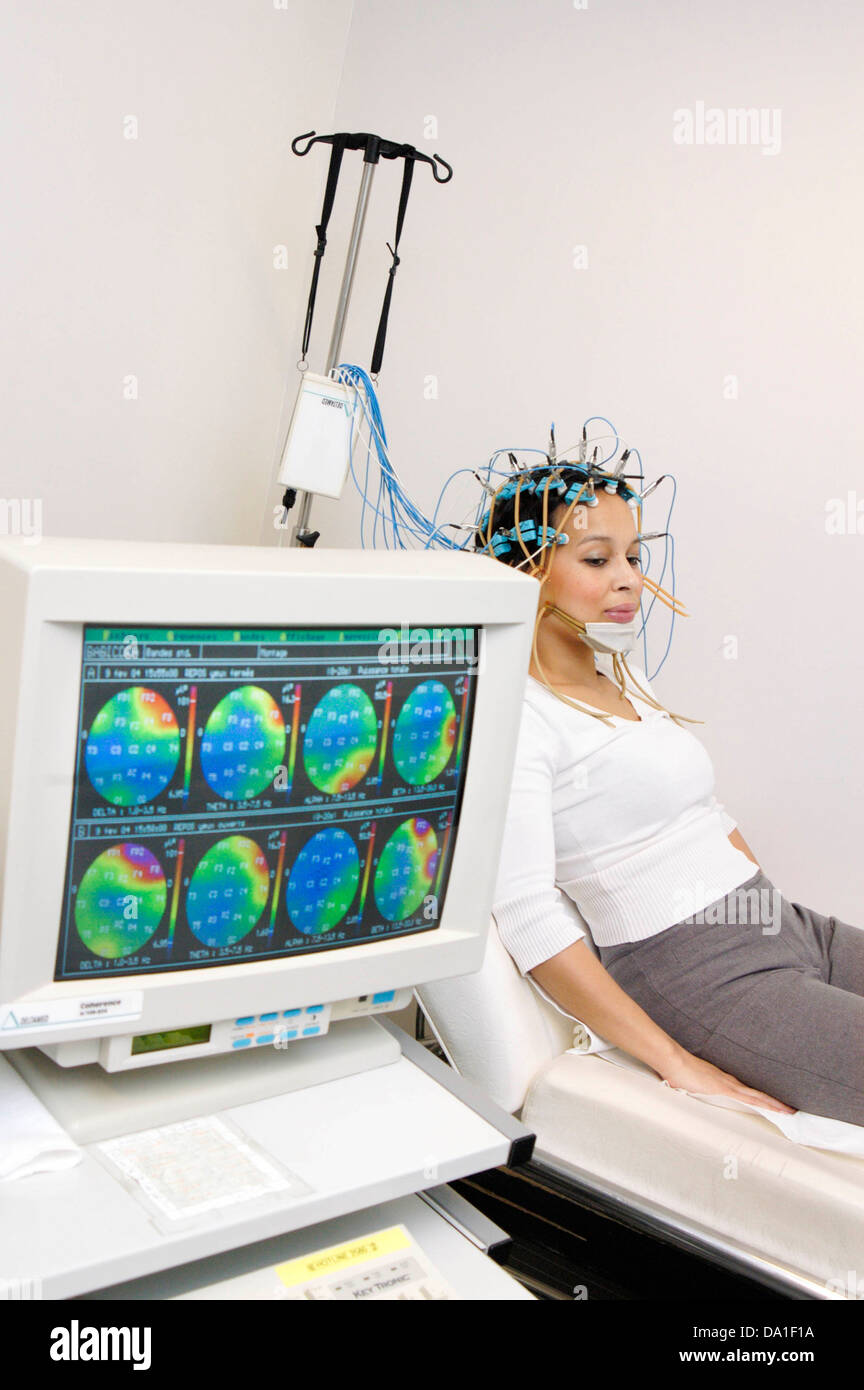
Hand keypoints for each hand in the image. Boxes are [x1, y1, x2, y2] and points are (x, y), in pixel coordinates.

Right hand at [658, 1049, 796, 1113]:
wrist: (674, 1061)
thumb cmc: (678, 1070)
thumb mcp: (690, 1083)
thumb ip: (696, 1088)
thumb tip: (693, 1094)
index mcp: (722, 1080)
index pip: (747, 1091)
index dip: (761, 1098)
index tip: (773, 1103)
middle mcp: (729, 1080)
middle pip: (757, 1094)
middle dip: (774, 1102)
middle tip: (791, 1109)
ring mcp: (728, 1084)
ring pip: (757, 1096)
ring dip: (774, 1104)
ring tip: (789, 1110)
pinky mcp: (725, 1088)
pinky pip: (749, 1098)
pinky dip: (764, 1103)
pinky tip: (774, 1108)